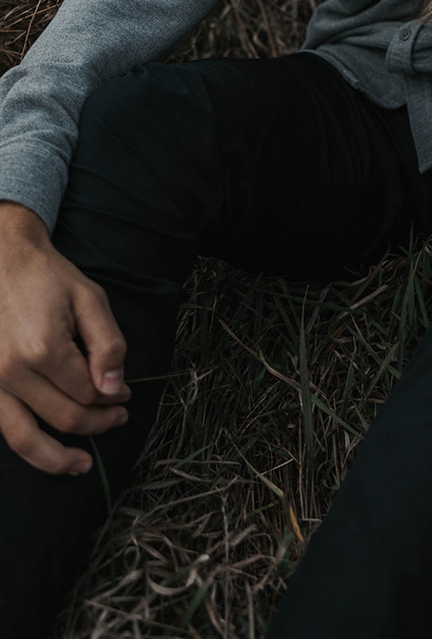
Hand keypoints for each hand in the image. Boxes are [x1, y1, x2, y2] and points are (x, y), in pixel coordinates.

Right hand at [0, 202, 128, 475]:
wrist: (1, 261)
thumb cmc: (47, 278)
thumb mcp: (89, 298)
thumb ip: (108, 343)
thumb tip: (114, 388)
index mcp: (44, 347)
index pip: (88, 391)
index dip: (112, 398)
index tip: (125, 393)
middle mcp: (11, 371)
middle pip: (63, 416)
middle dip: (97, 422)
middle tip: (118, 417)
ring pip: (25, 439)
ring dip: (57, 458)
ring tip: (81, 465)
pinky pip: (3, 428)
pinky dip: (27, 446)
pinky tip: (46, 452)